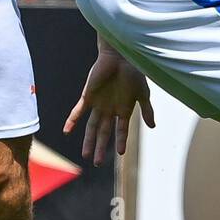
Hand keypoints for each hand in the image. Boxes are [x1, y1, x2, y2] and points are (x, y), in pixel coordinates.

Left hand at [63, 44, 155, 165]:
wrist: (121, 56)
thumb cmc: (134, 72)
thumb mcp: (143, 93)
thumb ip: (147, 110)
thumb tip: (153, 127)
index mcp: (123, 110)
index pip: (121, 130)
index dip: (121, 141)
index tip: (121, 153)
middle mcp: (110, 109)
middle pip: (104, 132)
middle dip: (101, 148)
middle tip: (97, 163)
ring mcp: (98, 104)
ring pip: (91, 126)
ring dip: (89, 140)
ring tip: (85, 155)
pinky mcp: (88, 96)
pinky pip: (78, 111)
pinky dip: (72, 121)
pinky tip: (67, 131)